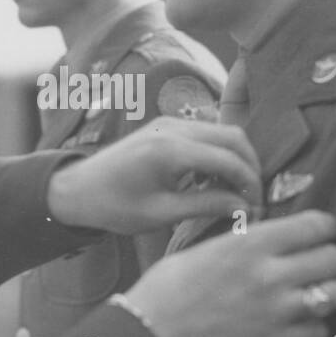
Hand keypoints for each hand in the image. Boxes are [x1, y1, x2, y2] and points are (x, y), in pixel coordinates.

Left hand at [46, 117, 261, 233]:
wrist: (78, 189)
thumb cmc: (115, 206)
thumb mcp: (162, 213)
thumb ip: (206, 206)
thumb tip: (245, 208)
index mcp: (170, 150)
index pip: (228, 159)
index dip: (250, 184)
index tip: (257, 208)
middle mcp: (173, 128)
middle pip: (233, 137)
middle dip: (250, 167)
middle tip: (253, 198)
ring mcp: (170, 122)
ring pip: (223, 132)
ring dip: (235, 159)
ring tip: (233, 192)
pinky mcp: (167, 125)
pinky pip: (206, 133)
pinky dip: (219, 152)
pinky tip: (213, 180)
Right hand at [128, 210, 335, 336]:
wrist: (151, 331)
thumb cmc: (170, 285)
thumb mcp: (208, 245)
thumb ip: (248, 240)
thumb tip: (275, 235)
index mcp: (251, 242)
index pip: (317, 225)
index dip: (323, 226)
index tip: (319, 232)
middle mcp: (270, 273)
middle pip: (334, 258)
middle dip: (329, 258)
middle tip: (316, 263)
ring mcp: (275, 309)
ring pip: (335, 294)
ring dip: (329, 292)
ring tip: (315, 292)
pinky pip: (319, 332)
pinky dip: (315, 327)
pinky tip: (300, 322)